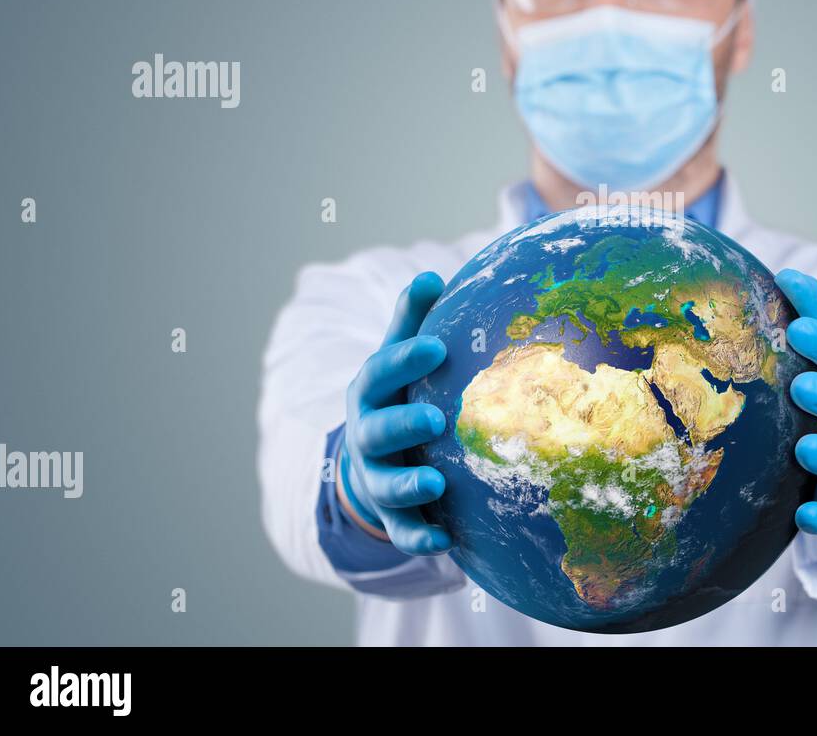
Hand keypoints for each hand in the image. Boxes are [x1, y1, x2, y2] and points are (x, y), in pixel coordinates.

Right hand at [338, 271, 452, 554]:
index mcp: (372, 392)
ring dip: (410, 484)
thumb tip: (432, 274)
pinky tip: (447, 541)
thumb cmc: (399, 396)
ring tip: (437, 480)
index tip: (437, 348)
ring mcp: (378, 478)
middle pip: (378, 431)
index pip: (381, 372)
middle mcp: (369, 435)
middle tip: (437, 418)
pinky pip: (405, 531)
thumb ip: (413, 321)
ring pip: (387, 484)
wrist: (373, 460)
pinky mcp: (394, 517)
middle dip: (403, 424)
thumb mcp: (400, 360)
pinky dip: (421, 537)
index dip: (405, 360)